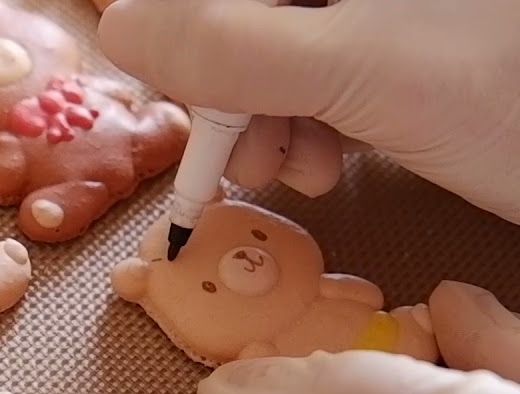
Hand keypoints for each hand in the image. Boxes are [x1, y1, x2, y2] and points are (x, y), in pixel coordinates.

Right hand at [97, 0, 519, 224]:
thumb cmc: (509, 99)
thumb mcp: (358, 69)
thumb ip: (232, 45)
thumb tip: (119, 28)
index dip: (181, 32)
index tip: (184, 94)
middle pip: (232, 21)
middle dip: (223, 91)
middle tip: (241, 154)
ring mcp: (362, 18)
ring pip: (261, 57)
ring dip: (255, 123)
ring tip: (293, 168)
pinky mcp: (381, 56)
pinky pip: (301, 83)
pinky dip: (295, 130)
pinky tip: (319, 163)